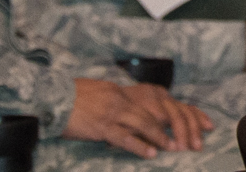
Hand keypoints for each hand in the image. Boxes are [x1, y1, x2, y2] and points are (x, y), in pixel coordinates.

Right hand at [64, 79, 211, 156]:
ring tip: (175, 148)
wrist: (52, 96)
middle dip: (175, 127)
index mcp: (121, 92)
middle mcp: (121, 99)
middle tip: (189, 140)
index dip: (177, 112)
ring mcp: (112, 113)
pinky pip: (124, 137)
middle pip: (155, 113)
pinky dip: (139, 146)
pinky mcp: (101, 126)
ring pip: (144, 124)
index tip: (193, 121)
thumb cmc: (73, 97)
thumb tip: (130, 112)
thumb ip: (116, 101)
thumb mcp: (99, 94)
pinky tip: (150, 153)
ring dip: (161, 137)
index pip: (155, 102)